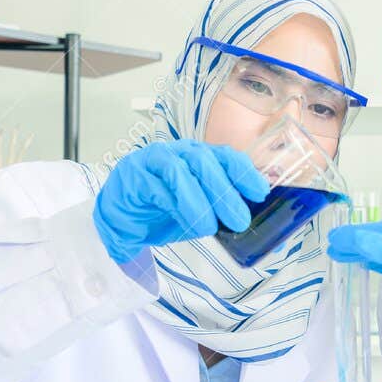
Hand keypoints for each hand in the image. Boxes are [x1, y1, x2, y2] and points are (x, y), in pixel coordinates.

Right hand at [93, 140, 269, 264]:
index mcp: (198, 157)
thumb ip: (221, 212)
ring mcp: (154, 161)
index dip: (244, 172)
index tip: (261, 193)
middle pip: (205, 161)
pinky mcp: (135, 176)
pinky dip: (175, 206)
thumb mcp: (199, 212)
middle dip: (225, 191)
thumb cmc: (162, 212)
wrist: (120, 219)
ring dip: (199, 201)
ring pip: (181, 172)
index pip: (225, 156)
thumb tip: (255, 226)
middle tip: (239, 220)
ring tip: (209, 228)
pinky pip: (158, 188)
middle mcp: (178, 153)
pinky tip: (186, 223)